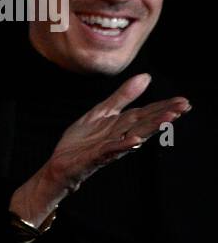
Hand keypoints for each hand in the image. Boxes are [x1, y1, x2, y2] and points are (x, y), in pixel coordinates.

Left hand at [11, 73, 190, 224]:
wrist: (58, 166)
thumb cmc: (81, 142)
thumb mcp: (100, 113)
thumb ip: (122, 97)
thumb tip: (146, 76)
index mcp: (121, 126)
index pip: (146, 113)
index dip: (164, 107)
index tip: (184, 101)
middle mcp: (119, 137)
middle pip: (144, 124)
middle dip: (164, 115)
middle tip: (185, 107)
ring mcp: (108, 148)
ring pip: (133, 136)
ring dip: (151, 128)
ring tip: (169, 118)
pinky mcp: (94, 158)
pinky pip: (110, 151)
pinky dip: (122, 146)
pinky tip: (135, 140)